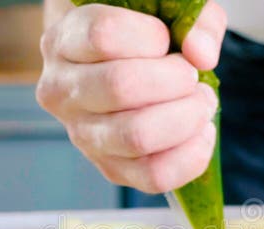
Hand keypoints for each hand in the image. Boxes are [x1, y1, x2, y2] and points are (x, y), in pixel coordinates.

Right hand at [37, 2, 227, 193]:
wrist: (118, 72)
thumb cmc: (141, 37)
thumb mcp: (166, 11)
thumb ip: (193, 19)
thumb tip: (201, 55)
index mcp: (64, 41)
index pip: (103, 35)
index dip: (150, 36)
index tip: (165, 37)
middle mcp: (61, 91)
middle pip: (120, 87)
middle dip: (175, 79)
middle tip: (193, 75)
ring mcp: (82, 136)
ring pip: (136, 136)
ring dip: (185, 118)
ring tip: (201, 102)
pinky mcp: (110, 170)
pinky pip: (154, 176)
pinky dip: (191, 156)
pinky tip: (202, 132)